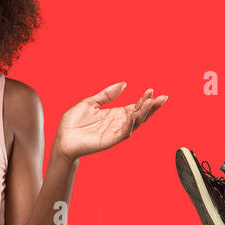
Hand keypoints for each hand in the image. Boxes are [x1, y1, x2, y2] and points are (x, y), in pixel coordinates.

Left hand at [53, 84, 167, 160]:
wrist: (62, 138)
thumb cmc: (74, 123)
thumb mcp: (91, 102)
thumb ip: (107, 94)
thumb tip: (124, 84)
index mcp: (115, 114)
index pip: (135, 106)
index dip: (145, 99)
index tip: (152, 90)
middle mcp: (118, 123)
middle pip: (140, 115)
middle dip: (152, 106)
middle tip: (162, 97)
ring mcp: (115, 132)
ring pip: (135, 123)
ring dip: (144, 113)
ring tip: (150, 102)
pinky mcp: (109, 140)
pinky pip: (123, 133)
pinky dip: (130, 125)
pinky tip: (134, 115)